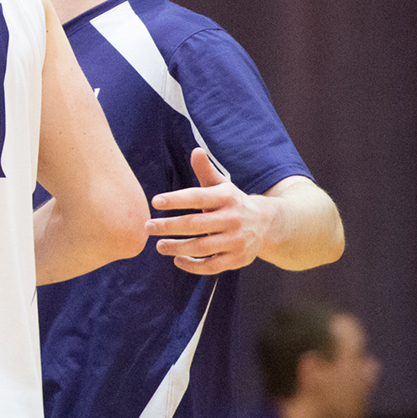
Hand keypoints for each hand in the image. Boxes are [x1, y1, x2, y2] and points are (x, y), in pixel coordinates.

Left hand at [145, 147, 276, 273]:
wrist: (267, 224)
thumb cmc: (233, 203)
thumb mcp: (222, 186)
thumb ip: (206, 172)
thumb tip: (196, 151)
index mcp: (226, 198)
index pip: (198, 197)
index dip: (176, 199)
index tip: (155, 201)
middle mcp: (233, 219)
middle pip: (195, 224)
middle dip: (169, 226)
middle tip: (148, 227)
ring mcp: (236, 240)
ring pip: (201, 247)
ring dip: (177, 247)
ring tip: (159, 245)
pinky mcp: (238, 259)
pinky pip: (212, 266)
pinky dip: (193, 265)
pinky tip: (177, 259)